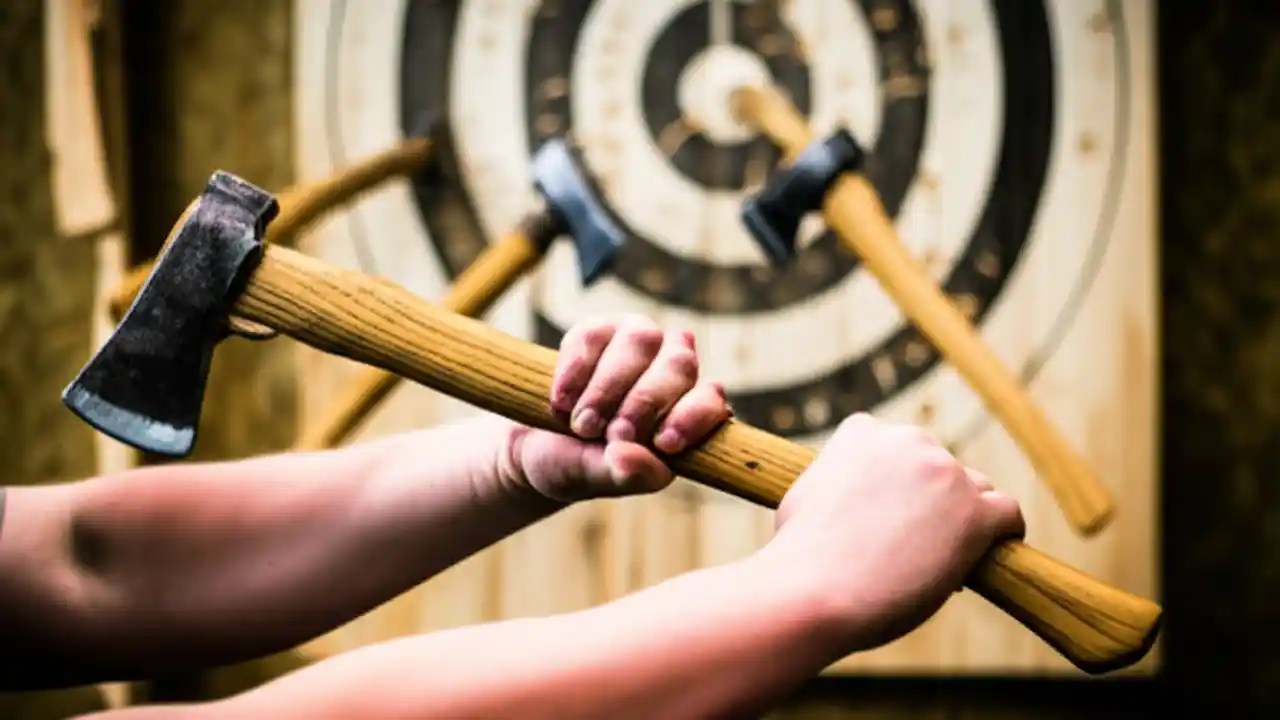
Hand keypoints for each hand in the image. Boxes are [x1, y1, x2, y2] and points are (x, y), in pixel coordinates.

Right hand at [497, 314, 730, 503]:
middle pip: (680, 364)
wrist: (529, 446)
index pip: (711, 402)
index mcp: (687, 414)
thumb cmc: (578, 465)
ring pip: (642, 339)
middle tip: (613, 436)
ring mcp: (638, 344)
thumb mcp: (599, 478)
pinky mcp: (599, 330)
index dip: (693, 417)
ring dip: (608, 387)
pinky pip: (595, 333)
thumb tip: (631, 457)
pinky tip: (561, 403)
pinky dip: (576, 371)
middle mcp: (671, 372)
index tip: (664, 444)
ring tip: (582, 425)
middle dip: (645, 402)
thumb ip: (625, 474)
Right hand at [758, 413, 1024, 651]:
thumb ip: (838, 480)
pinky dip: (1003, 532)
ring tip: (939, 561)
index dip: (896, 484)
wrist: (813, 589)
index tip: (887, 514)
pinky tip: (990, 551)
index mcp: (864, 432)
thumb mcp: (807, 494)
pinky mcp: (974, 512)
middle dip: (932, 501)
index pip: (898, 447)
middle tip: (911, 546)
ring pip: (977, 489)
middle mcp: (908, 441)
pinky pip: (1008, 513)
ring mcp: (945, 474)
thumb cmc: (798, 557)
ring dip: (964, 518)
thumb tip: (848, 499)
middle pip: (939, 468)